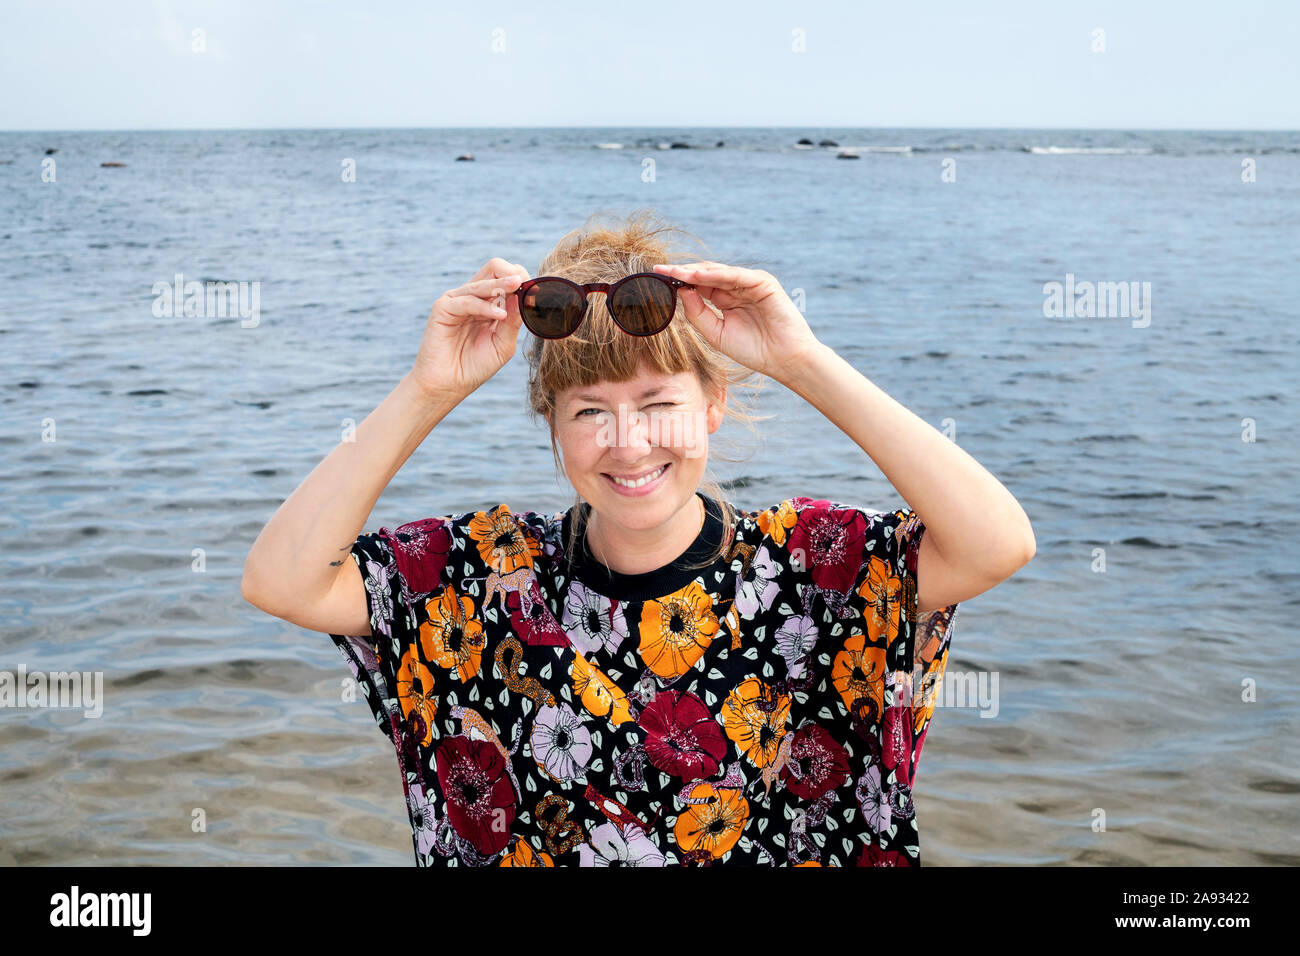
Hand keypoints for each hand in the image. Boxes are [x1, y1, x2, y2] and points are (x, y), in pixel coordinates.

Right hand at [409, 257, 530, 401]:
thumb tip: (525, 295)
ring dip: (502, 286)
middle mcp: (473, 297)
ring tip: (518, 289)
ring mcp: (457, 300)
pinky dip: (485, 307)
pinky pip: (467, 300)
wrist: (449, 385)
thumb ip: (513, 320)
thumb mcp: (503, 343)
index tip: (536, 291)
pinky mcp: (443, 307)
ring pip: (482, 282)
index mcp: (489, 303)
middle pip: (494, 268)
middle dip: (513, 273)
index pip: (506, 277)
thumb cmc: (475, 366)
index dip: (522, 280)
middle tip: (526, 283)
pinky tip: (499, 315)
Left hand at [652, 261, 823, 379]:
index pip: (697, 285)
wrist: (783, 359)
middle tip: (660, 271)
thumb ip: (698, 314)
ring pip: (717, 272)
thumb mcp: (716, 334)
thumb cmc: (752, 349)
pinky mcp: (763, 282)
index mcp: (724, 298)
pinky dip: (717, 275)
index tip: (656, 279)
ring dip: (695, 272)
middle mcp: (735, 287)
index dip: (677, 281)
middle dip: (681, 272)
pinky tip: (698, 277)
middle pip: (704, 274)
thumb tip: (680, 292)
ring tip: (675, 272)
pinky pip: (736, 275)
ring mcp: (749, 282)